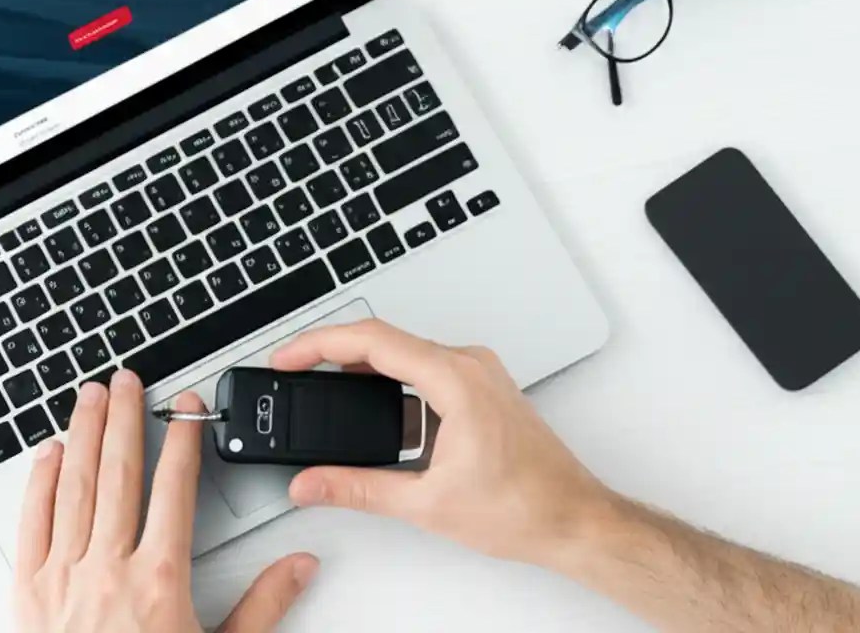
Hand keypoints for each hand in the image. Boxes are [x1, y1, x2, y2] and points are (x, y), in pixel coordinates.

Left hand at [15, 370, 319, 632]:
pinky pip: (32, 524)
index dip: (183, 440)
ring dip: (82, 435)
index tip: (187, 409)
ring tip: (89, 398)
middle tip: (128, 380)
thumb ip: (264, 605)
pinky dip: (38, 484)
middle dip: (125, 419)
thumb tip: (300, 564)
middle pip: (117, 473)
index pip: (173, 488)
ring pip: (73, 487)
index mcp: (159, 579)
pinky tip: (47, 455)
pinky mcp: (29, 594)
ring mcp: (63, 578)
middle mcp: (108, 569)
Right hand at [271, 320, 615, 569]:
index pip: (371, 341)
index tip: (287, 356)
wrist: (573, 519)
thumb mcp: (426, 503)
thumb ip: (358, 489)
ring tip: (321, 385)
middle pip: (384, 339)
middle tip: (292, 368)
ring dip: (361, 367)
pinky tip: (370, 409)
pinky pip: (425, 369)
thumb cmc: (525, 507)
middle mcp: (470, 364)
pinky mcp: (480, 388)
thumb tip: (312, 482)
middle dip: (331, 352)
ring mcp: (478, 373)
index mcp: (456, 378)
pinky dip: (390, 382)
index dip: (318, 344)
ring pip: (405, 352)